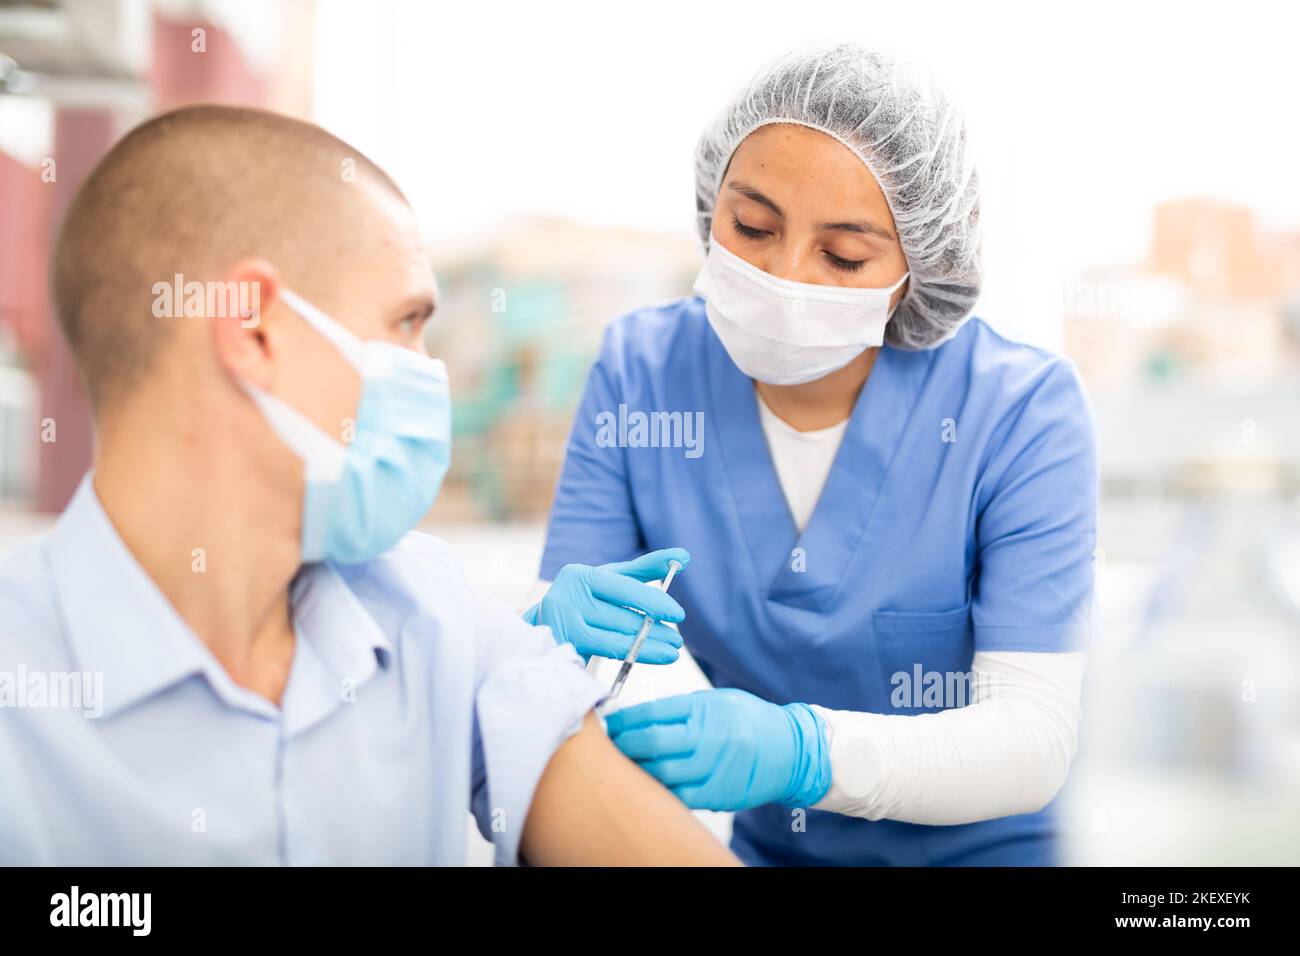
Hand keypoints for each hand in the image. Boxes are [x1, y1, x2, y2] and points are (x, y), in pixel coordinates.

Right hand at [525, 548, 689, 663]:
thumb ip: (642, 571)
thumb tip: (683, 556)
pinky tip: (655, 657)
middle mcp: (568, 594)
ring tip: (672, 651)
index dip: (654, 599)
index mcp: (580, 575)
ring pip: (618, 634)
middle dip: (656, 627)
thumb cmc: (583, 605)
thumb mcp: (608, 584)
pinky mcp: (564, 645)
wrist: (541, 635)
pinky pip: (608, 650)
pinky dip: (634, 654)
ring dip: (650, 644)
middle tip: (678, 639)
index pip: (625, 585)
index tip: (679, 613)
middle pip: (623, 613)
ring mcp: (563, 621)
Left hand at [605, 689, 831, 810]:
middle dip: (623, 744)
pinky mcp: (719, 795)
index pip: (653, 712)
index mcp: (706, 708)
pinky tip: (649, 785)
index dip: (624, 719)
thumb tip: (636, 717)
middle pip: (652, 743)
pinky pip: (679, 797)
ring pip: (661, 773)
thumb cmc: (750, 721)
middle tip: (609, 745)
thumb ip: (680, 709)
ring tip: (623, 766)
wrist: (791, 750)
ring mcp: (715, 769)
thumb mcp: (717, 701)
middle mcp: (710, 737)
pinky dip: (660, 791)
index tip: (608, 722)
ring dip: (637, 770)